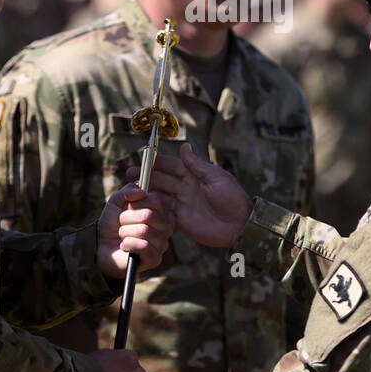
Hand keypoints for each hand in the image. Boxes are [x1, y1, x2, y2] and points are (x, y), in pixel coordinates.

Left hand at [96, 183, 173, 276]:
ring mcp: (162, 243)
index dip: (135, 203)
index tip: (125, 209)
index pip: (156, 200)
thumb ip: (127, 192)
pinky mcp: (155, 259)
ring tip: (122, 236)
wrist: (102, 247)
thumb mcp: (116, 202)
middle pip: (148, 215)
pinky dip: (128, 244)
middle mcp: (166, 227)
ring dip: (125, 232)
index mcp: (160, 211)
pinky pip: (143, 246)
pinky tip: (124, 246)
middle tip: (121, 224)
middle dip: (126, 218)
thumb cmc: (112, 224)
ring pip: (144, 231)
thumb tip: (142, 192)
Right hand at [130, 144, 251, 248]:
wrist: (241, 225)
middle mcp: (185, 189)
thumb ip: (197, 165)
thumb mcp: (216, 178)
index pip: (171, 166)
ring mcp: (182, 205)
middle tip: (129, 176)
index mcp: (194, 176)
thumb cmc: (233, 198)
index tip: (142, 160)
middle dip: (146, 178)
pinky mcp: (181, 222)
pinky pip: (163, 215)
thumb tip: (185, 146)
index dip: (157, 163)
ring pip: (160, 197)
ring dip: (147, 194)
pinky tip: (141, 209)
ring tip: (132, 192)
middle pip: (162, 181)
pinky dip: (153, 211)